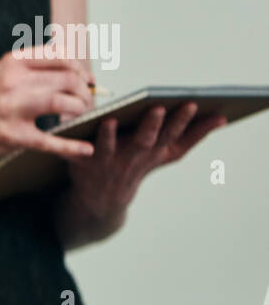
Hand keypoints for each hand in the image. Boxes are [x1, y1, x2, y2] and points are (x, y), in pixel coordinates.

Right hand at [0, 45, 96, 159]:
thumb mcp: (3, 73)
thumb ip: (34, 68)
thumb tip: (76, 70)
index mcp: (12, 63)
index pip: (60, 56)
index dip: (79, 68)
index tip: (86, 79)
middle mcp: (12, 83)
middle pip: (65, 79)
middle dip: (83, 91)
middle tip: (85, 101)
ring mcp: (12, 110)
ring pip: (61, 101)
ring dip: (79, 108)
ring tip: (80, 114)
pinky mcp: (13, 136)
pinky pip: (50, 140)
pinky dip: (71, 146)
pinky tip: (86, 148)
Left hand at [61, 103, 225, 233]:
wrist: (101, 200)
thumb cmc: (137, 165)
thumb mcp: (166, 153)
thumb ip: (193, 135)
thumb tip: (222, 117)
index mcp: (156, 151)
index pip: (174, 135)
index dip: (184, 122)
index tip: (193, 103)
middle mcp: (134, 157)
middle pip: (146, 141)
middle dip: (154, 125)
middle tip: (159, 107)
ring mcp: (109, 162)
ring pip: (114, 147)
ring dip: (113, 134)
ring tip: (114, 117)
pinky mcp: (84, 163)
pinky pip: (83, 152)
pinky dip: (86, 142)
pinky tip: (97, 123)